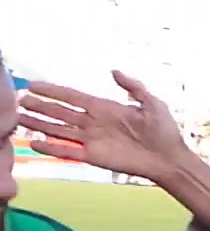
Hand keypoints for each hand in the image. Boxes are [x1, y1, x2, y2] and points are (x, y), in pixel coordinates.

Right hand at [18, 71, 189, 182]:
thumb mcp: (152, 103)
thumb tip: (114, 71)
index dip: (53, 91)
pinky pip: (68, 151)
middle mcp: (94, 123)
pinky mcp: (94, 156)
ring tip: (19, 119)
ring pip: (59, 130)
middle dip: (40, 107)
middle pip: (60, 113)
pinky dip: (51, 148)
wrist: (170, 158)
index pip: (72, 97)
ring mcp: (92, 140)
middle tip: (19, 100)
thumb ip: (133, 87)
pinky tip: (34, 143)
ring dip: (39, 125)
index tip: (33, 86)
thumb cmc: (164, 131)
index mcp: (105, 108)